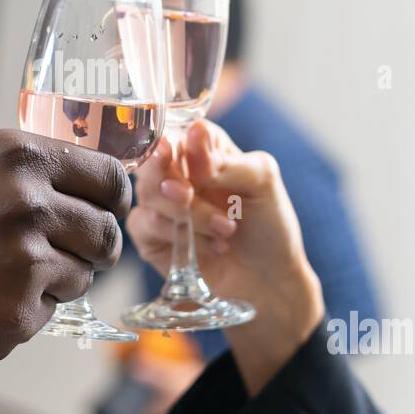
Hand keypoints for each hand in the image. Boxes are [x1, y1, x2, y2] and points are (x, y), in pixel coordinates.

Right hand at [0, 122, 130, 374]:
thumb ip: (11, 146)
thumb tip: (66, 160)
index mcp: (20, 157)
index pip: (111, 179)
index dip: (114, 198)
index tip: (108, 210)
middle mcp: (32, 205)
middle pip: (107, 233)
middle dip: (93, 244)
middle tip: (64, 250)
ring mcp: (27, 264)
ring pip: (84, 275)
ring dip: (58, 276)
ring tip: (3, 272)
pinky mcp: (18, 317)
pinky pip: (50, 311)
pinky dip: (26, 308)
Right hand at [126, 120, 324, 394]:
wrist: (269, 282)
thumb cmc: (270, 227)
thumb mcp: (263, 182)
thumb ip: (227, 160)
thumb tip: (194, 134)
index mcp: (204, 150)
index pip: (178, 132)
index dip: (178, 145)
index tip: (183, 157)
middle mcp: (179, 172)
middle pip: (153, 160)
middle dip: (174, 181)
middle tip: (189, 196)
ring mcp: (162, 204)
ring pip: (148, 193)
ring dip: (187, 214)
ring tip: (224, 230)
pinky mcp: (151, 236)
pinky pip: (144, 225)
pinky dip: (176, 237)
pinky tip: (208, 248)